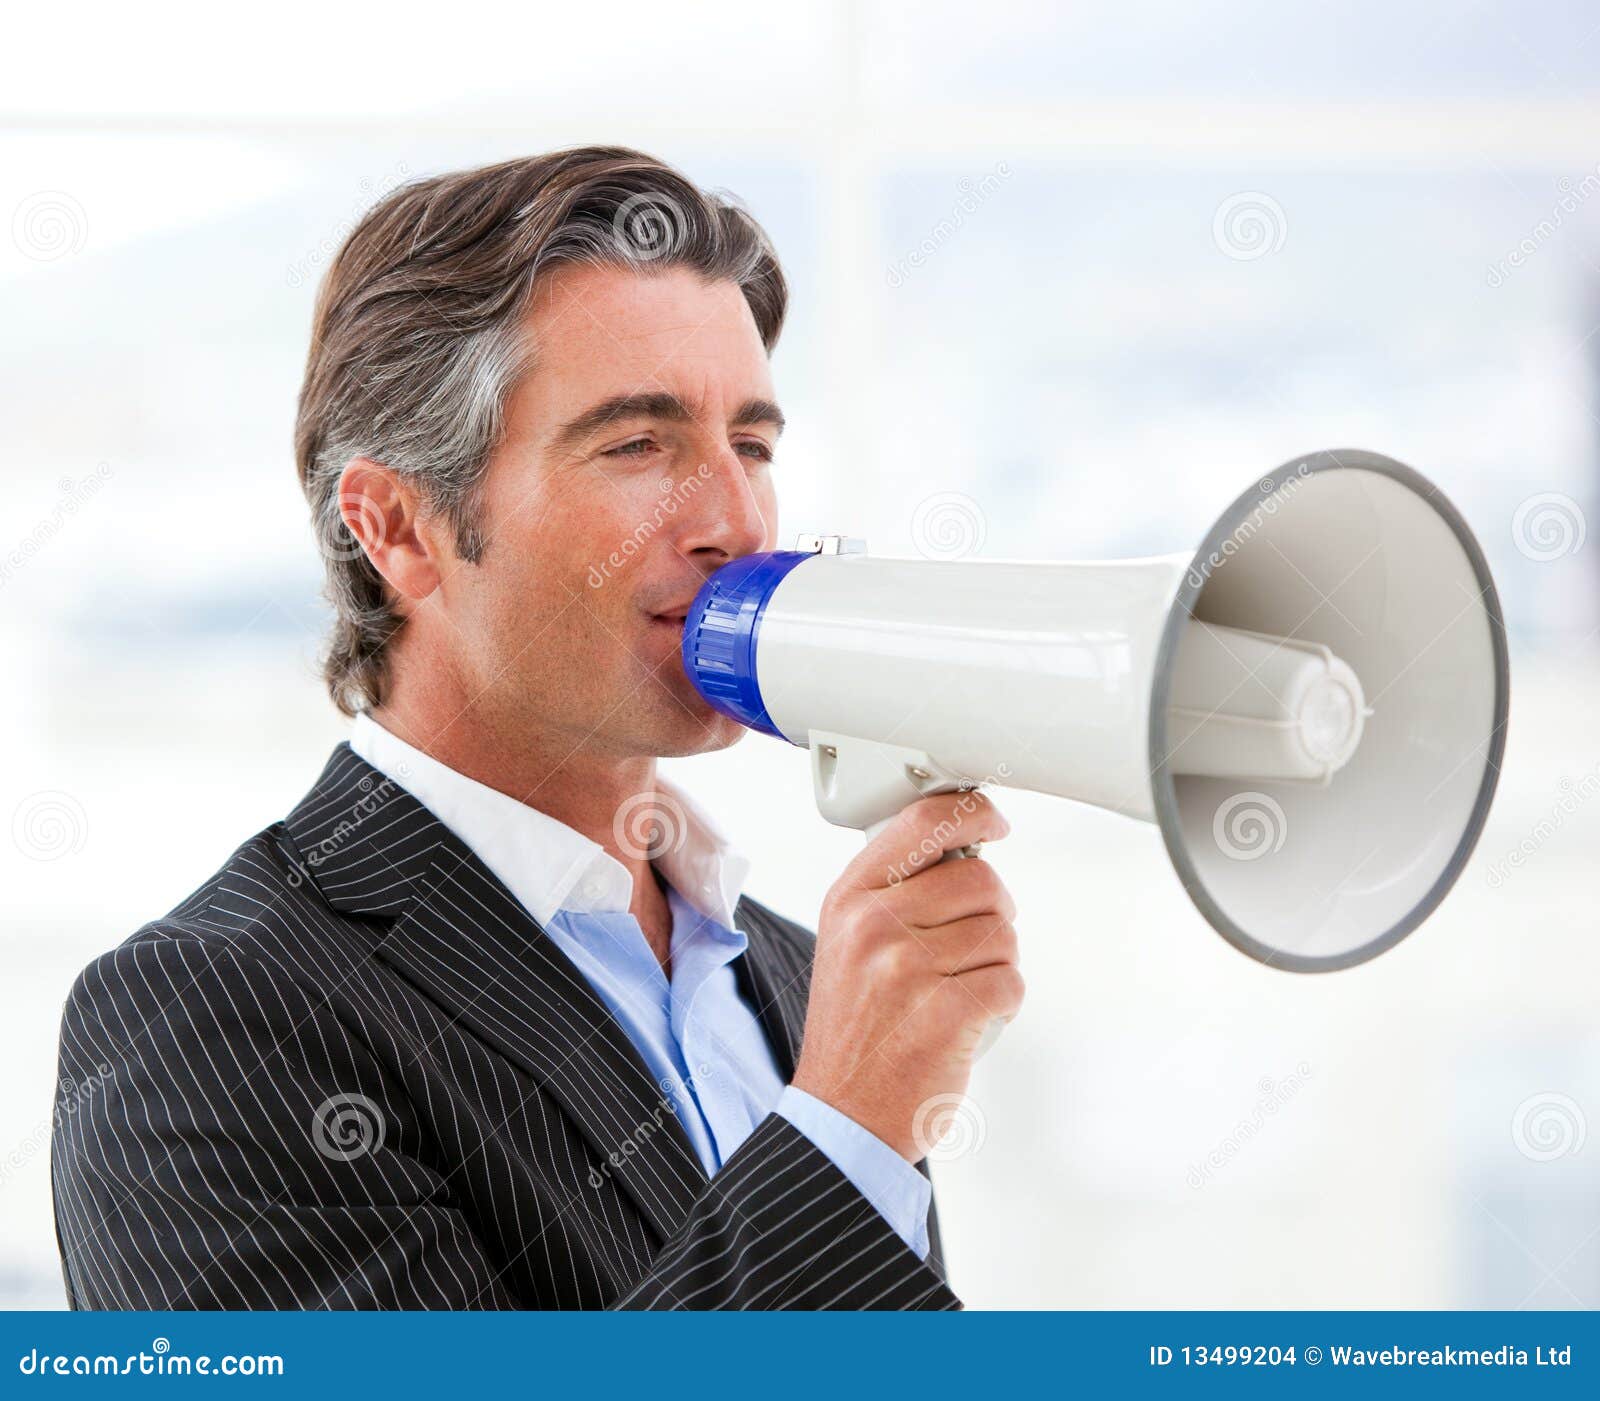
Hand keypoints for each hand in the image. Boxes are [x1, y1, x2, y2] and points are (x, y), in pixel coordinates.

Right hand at [790, 790, 1022, 1162]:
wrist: (843, 1113)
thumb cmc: (856, 1028)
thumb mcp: (847, 941)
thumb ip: (893, 890)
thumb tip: (961, 846)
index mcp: (850, 899)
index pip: (922, 823)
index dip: (973, 815)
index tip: (992, 822)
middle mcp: (875, 926)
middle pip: (980, 880)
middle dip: (992, 912)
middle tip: (969, 946)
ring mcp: (910, 969)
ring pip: (1003, 934)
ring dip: (996, 963)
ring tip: (958, 989)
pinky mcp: (948, 1013)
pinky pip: (1011, 982)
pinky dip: (1003, 1003)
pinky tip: (969, 1018)